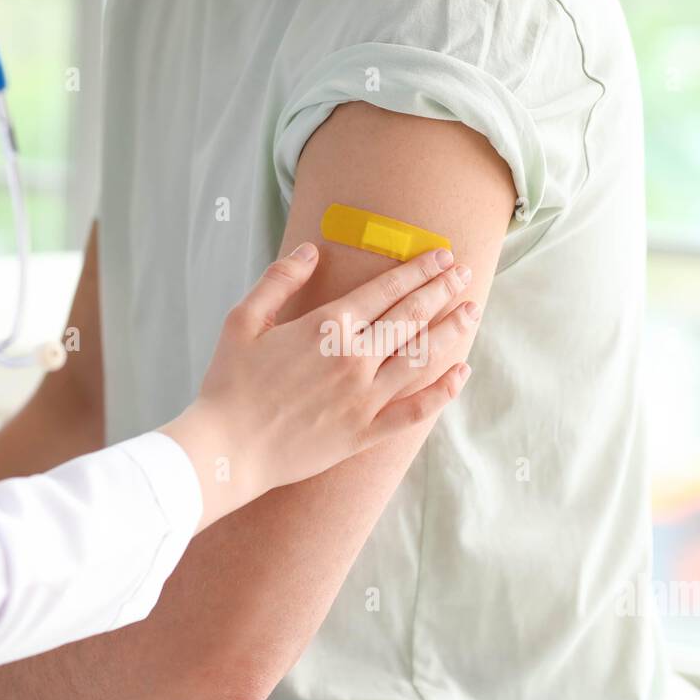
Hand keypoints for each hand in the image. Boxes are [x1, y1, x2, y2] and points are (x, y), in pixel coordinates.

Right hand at [162, 242, 476, 529]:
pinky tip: (462, 374)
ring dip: (450, 331)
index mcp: (327, 326)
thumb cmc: (229, 384)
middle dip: (441, 290)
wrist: (226, 449)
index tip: (441, 256)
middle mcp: (354, 358)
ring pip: (420, 357)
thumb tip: (311, 250)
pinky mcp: (364, 432)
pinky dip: (442, 393)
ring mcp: (364, 397)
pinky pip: (414, 411)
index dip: (418, 270)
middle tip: (464, 272)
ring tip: (472, 311)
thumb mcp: (243, 320)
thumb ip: (280, 279)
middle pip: (410, 317)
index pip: (386, 290)